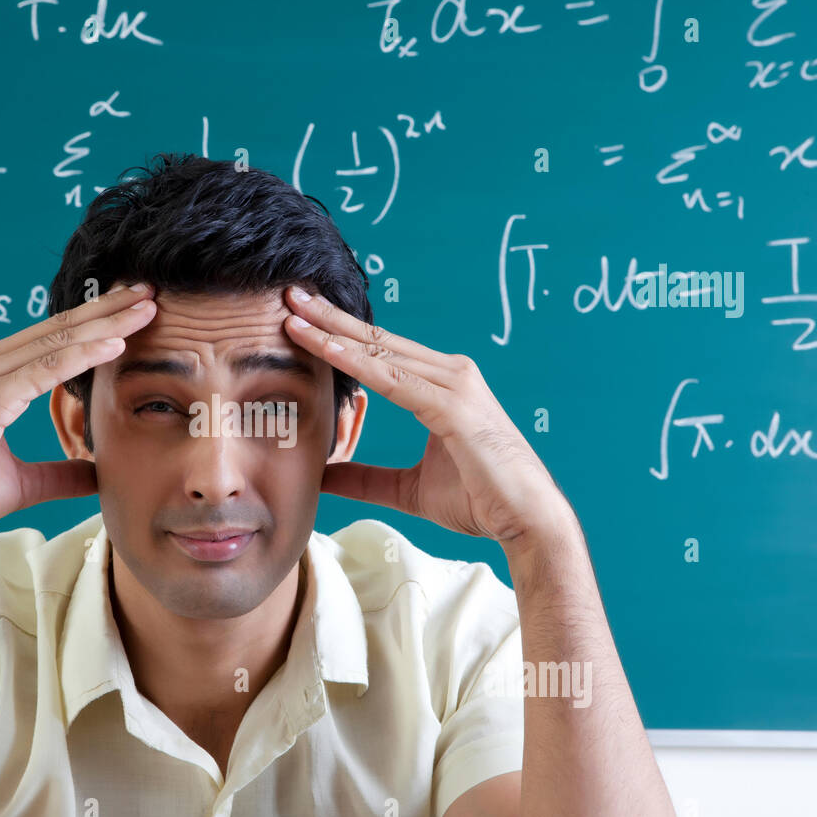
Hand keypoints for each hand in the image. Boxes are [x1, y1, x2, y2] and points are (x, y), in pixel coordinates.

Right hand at [0, 282, 157, 547]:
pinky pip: (44, 368)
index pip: (53, 340)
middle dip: (107, 309)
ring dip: (105, 323)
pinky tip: (116, 343)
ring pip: (57, 341)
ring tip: (145, 307)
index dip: (96, 322)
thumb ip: (62, 474)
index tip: (134, 311)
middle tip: (148, 292)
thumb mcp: (26, 483)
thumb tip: (97, 474)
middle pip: (59, 329)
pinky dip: (82, 355)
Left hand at [282, 285, 571, 550]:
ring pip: (381, 353)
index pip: (380, 352)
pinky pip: (394, 379)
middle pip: (378, 340)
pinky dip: (358, 363)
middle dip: (330, 318)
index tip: (300, 318)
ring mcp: (454, 386)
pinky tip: (326, 349)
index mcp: (441, 385)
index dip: (339, 334)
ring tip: (294, 315)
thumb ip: (366, 480)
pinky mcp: (454, 406)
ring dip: (334, 333)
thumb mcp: (408, 489)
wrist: (528, 520)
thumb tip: (322, 477)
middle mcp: (450, 374)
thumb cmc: (480, 499)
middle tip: (289, 296)